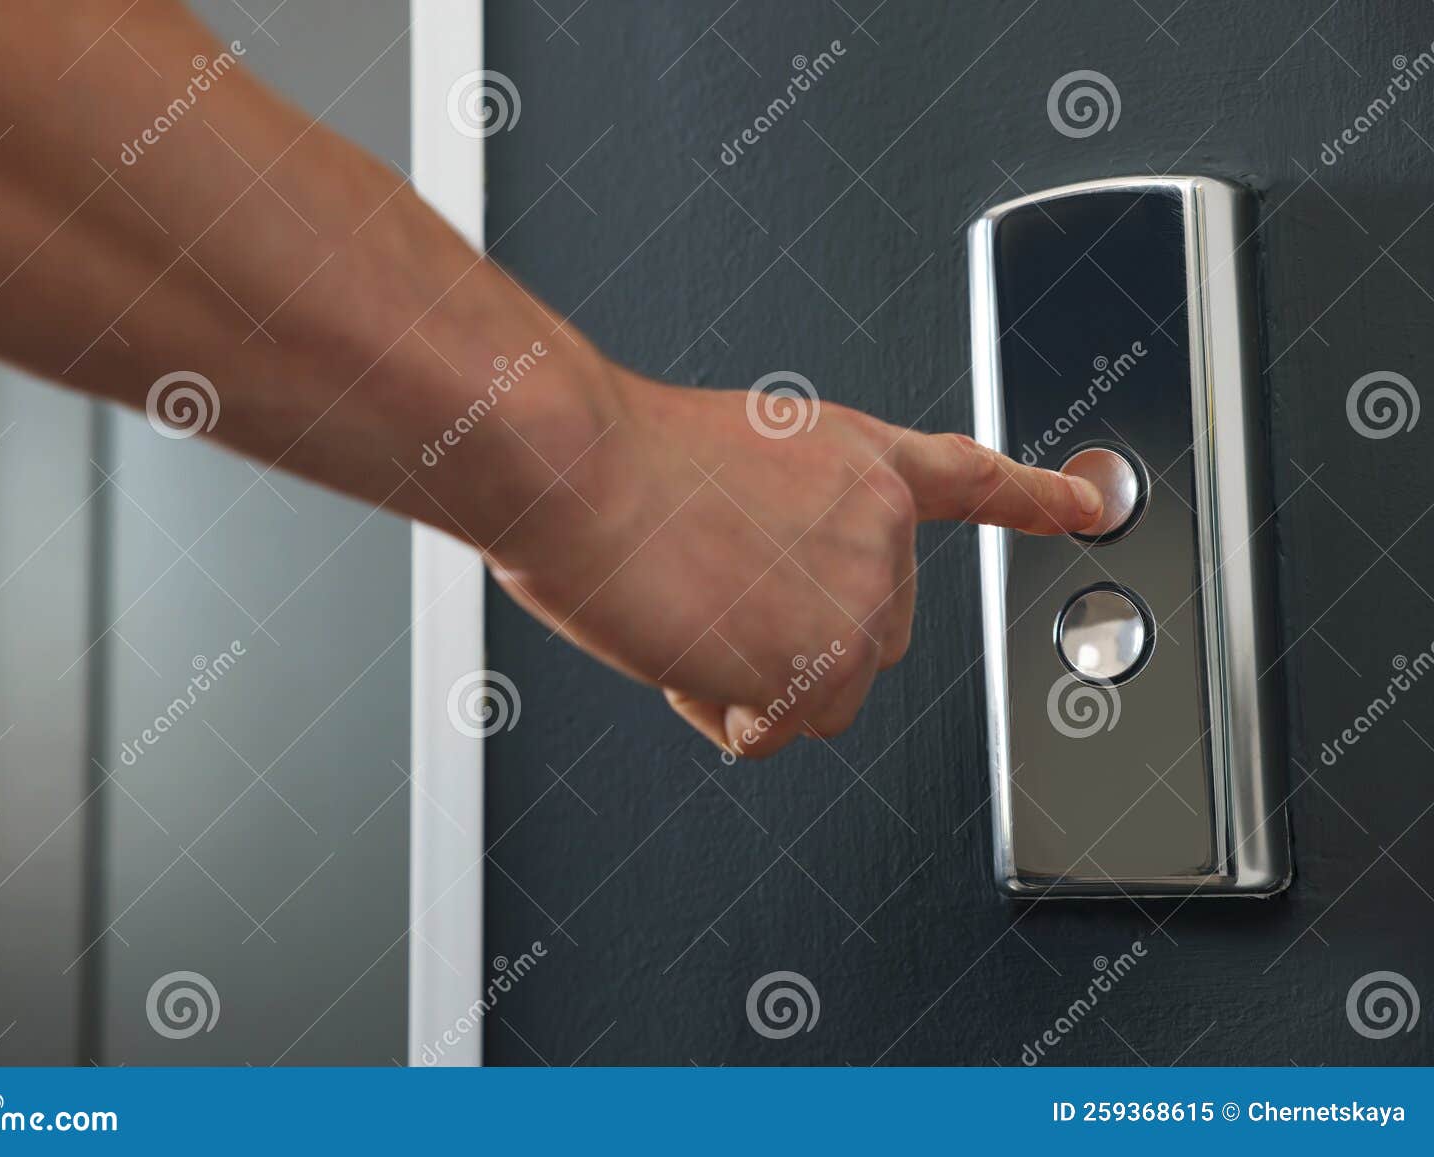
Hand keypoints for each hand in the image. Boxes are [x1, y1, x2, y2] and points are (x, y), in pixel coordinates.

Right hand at [486, 366, 1105, 757]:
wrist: (576, 468)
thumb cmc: (619, 462)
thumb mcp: (733, 460)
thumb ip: (788, 521)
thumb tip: (771, 588)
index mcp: (859, 462)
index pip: (970, 480)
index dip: (1035, 498)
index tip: (1090, 504)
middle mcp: (881, 527)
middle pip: (870, 639)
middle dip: (794, 642)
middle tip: (711, 591)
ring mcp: (860, 596)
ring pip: (826, 696)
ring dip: (756, 680)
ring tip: (690, 610)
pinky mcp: (824, 662)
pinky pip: (775, 733)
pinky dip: (720, 710)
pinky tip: (685, 643)